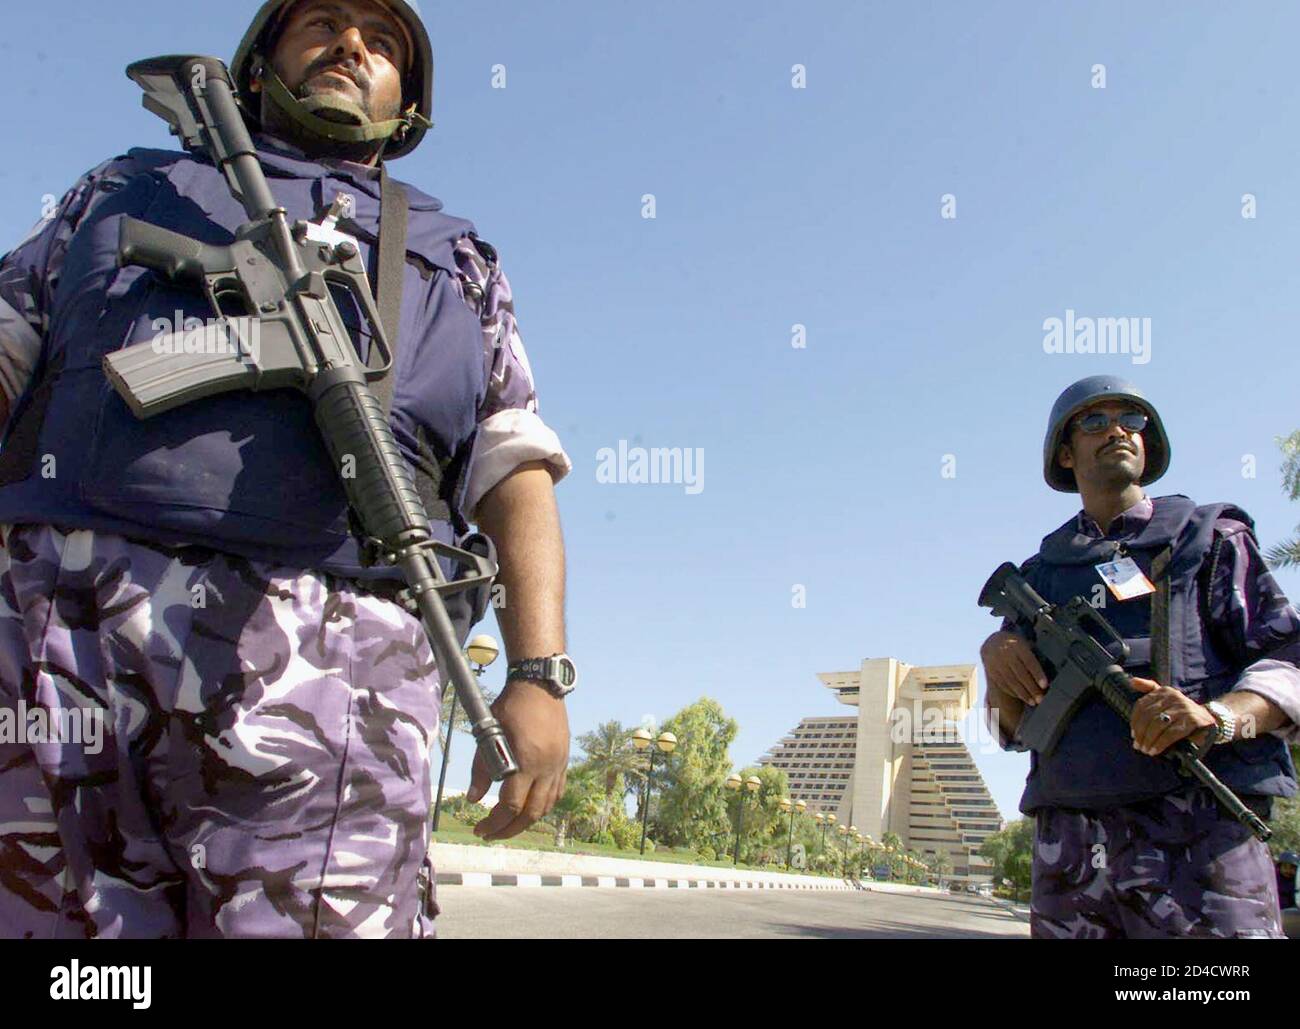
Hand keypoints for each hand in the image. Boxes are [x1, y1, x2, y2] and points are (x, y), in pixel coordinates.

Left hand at [465, 679, 569, 840]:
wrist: (540, 685)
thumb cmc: (511, 707)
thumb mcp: (489, 734)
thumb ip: (481, 769)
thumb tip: (473, 798)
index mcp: (527, 761)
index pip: (511, 806)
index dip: (494, 823)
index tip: (480, 830)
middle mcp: (546, 767)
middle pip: (531, 813)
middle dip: (510, 830)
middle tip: (491, 835)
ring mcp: (559, 765)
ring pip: (547, 806)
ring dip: (527, 821)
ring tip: (508, 826)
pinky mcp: (564, 760)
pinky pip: (557, 792)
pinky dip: (543, 806)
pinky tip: (531, 808)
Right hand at [980, 631, 1047, 705]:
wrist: (993, 641)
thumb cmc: (1017, 645)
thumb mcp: (1026, 645)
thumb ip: (1035, 655)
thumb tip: (1052, 671)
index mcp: (1017, 645)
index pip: (1029, 661)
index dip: (1037, 674)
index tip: (1045, 685)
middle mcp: (1005, 653)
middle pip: (1020, 673)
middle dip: (1031, 688)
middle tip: (1041, 699)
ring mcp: (996, 662)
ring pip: (1010, 681)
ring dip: (1023, 693)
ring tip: (1033, 702)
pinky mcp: (990, 670)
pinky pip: (1002, 684)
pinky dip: (1013, 692)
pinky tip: (1022, 697)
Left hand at [1128, 677, 1215, 755]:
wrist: (1210, 720)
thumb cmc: (1181, 712)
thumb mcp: (1166, 699)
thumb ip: (1149, 689)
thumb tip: (1133, 681)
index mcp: (1164, 691)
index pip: (1142, 705)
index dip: (1135, 721)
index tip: (1133, 734)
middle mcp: (1174, 696)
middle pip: (1148, 716)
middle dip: (1141, 733)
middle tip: (1138, 745)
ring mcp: (1184, 707)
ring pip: (1158, 724)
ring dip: (1149, 740)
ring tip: (1146, 749)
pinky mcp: (1193, 720)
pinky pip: (1171, 733)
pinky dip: (1160, 744)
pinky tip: (1155, 750)